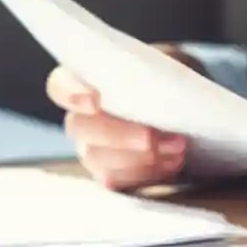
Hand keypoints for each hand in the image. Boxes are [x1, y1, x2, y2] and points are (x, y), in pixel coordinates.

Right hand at [46, 46, 200, 189]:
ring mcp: (91, 150)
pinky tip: (172, 160)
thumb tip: (158, 90)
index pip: (59, 86)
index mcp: (85, 82)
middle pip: (79, 128)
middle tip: (150, 137)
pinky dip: (147, 172)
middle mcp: (81, 118)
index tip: (96, 100)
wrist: (188, 113)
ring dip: (139, 156)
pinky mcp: (110, 175)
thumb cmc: (170, 82)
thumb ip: (156, 73)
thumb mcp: (169, 66)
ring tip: (176, 146)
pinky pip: (117, 180)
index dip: (72, 94)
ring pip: (97, 159)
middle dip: (117, 134)